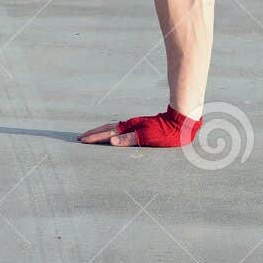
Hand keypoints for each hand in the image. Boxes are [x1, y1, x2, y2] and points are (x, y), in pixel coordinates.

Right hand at [77, 107, 201, 147]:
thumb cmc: (166, 132)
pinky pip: (121, 129)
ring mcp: (135, 125)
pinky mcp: (140, 126)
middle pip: (107, 128)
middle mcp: (130, 125)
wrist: (181, 121)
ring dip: (102, 132)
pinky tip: (114, 134)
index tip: (82, 140)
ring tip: (93, 136)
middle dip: (94, 133)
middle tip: (81, 137)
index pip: (107, 133)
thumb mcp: (148, 137)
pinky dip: (112, 132)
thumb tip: (111, 141)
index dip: (94, 137)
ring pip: (113, 127)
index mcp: (129, 128)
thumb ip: (129, 139)